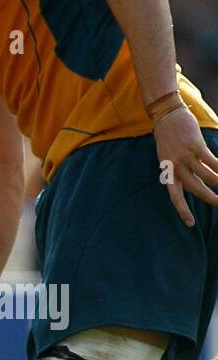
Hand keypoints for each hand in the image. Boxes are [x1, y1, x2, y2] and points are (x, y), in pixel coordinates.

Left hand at [153, 108, 217, 226]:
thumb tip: (191, 186)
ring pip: (206, 175)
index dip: (183, 211)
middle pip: (194, 188)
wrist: (165, 116)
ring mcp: (185, 156)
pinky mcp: (195, 145)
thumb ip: (179, 172)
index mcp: (167, 172)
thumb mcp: (167, 158)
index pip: (175, 196)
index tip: (190, 225)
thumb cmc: (168, 138)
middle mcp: (175, 167)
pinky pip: (212, 160)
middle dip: (208, 198)